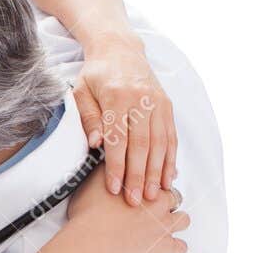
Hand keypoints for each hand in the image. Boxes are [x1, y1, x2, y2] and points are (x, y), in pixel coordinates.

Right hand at [64, 166, 188, 252]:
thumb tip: (110, 156)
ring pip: (183, 220)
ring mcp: (164, 225)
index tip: (146, 189)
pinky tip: (164, 248)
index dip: (152, 185)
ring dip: (175, 222)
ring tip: (161, 227)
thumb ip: (108, 167)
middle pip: (174, 197)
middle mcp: (158, 203)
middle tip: (152, 209)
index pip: (158, 179)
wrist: (90, 243)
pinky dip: (175, 248)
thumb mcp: (93, 180)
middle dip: (166, 203)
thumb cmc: (88, 214)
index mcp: (144, 185)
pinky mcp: (164, 247)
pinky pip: (180, 247)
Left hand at [72, 40, 177, 204]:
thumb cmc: (95, 75)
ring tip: (153, 196)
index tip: (115, 189)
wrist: (120, 50)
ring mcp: (159, 103)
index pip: (118, 138)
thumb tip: (96, 145)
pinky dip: (171, 159)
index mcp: (118, 96)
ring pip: (160, 144)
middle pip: (142, 145)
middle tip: (135, 202)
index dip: (117, 166)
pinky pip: (171, 137)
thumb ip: (88, 118)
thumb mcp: (81, 92)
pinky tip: (168, 178)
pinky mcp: (168, 107)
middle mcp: (142, 100)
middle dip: (139, 176)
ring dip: (157, 172)